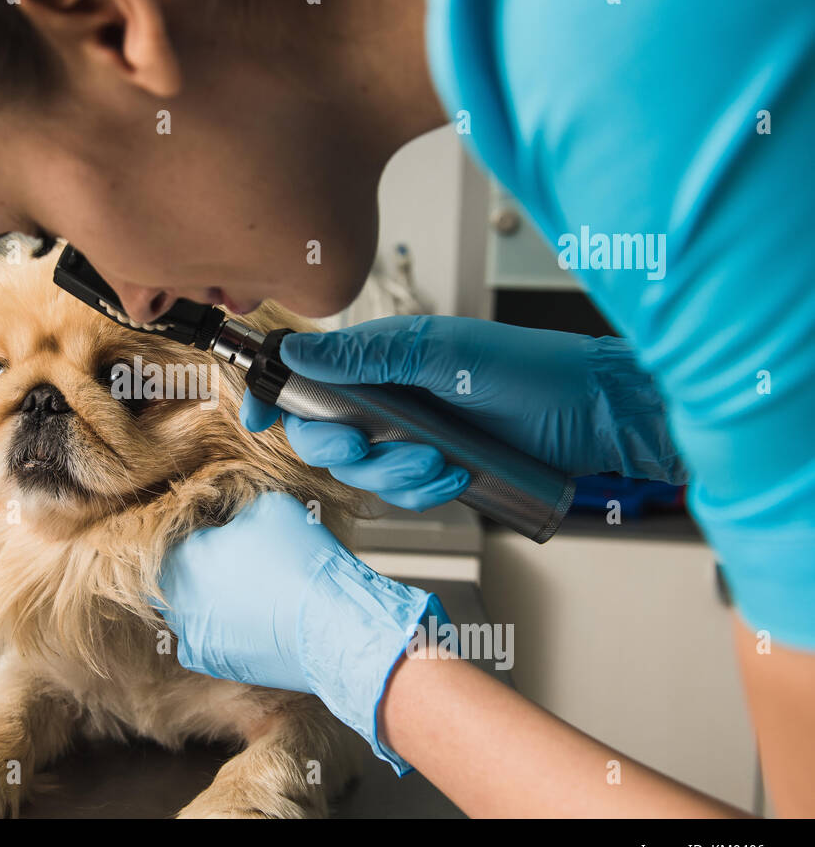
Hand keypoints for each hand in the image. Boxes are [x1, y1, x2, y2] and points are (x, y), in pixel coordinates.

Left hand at [156, 491, 448, 773]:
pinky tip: (250, 616)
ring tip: (248, 587)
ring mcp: (191, 636)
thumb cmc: (303, 562)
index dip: (202, 527)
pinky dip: (221, 626)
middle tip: (237, 556)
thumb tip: (227, 507)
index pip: (174, 533)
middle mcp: (175, 599)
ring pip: (188, 606)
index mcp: (182, 557)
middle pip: (177, 571)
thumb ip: (234, 503)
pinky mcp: (212, 663)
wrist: (334, 627)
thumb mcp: (269, 505)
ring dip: (209, 595)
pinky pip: (205, 636)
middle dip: (201, 562)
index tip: (225, 526)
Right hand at [242, 315, 686, 510]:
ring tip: (437, 461)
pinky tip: (453, 477)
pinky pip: (400, 493)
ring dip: (392, 474)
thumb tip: (297, 353)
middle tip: (369, 444)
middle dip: (342, 448)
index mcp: (379, 359)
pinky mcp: (432, 468)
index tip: (254, 416)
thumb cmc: (530, 369)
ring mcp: (409, 435)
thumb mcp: (441, 354)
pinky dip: (420, 492)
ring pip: (361, 470)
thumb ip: (364, 359)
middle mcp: (386, 397)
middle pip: (322, 432)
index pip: (306, 374)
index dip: (273, 395)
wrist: (592, 415)